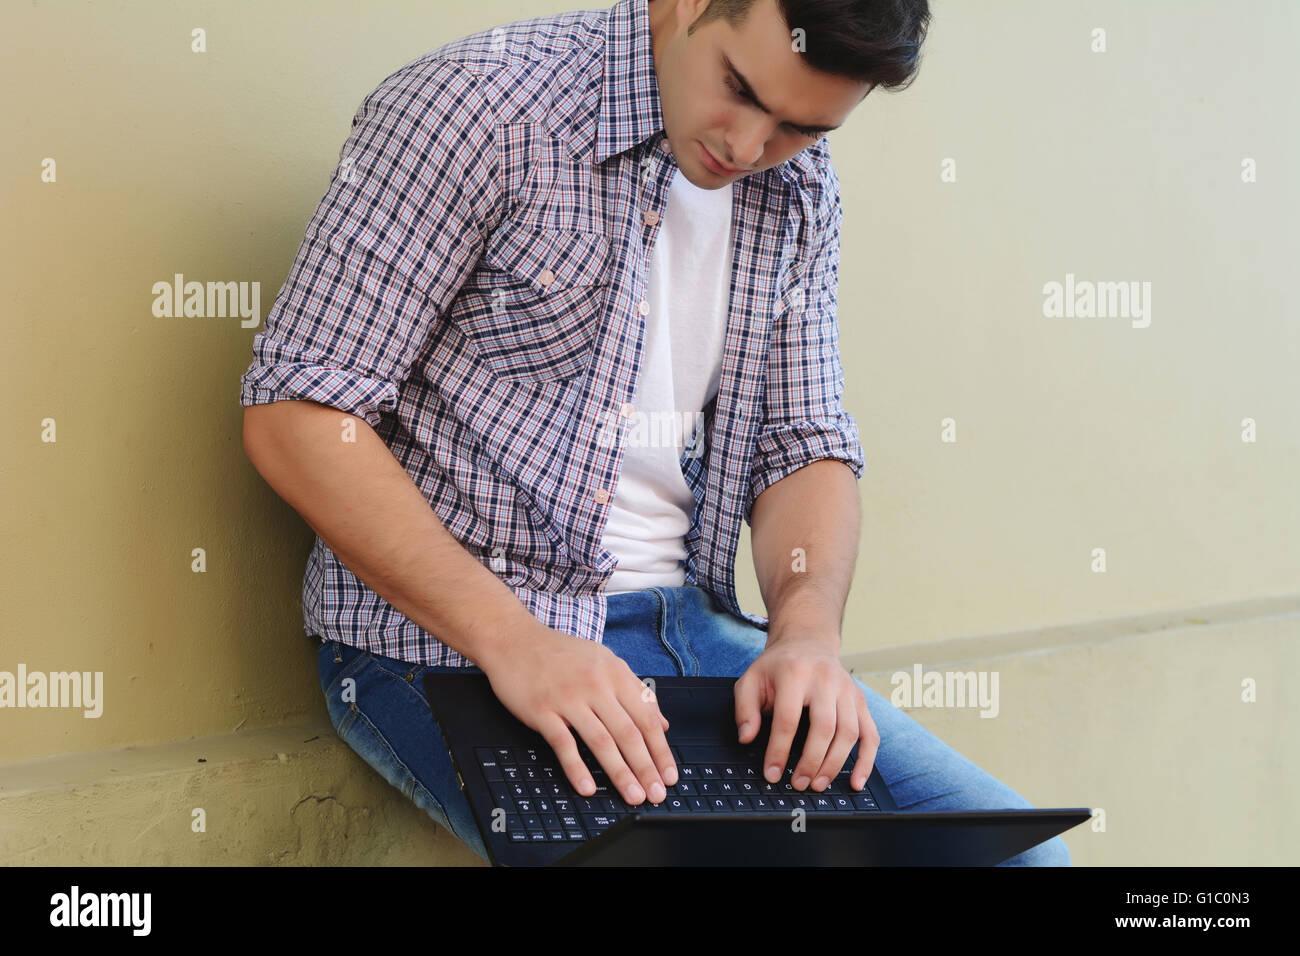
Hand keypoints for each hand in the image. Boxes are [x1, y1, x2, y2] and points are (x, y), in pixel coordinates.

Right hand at [479, 622, 677, 805]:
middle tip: (656, 794)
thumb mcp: (604, 662)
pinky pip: (563, 744)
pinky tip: (588, 788)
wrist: (514, 640)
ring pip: (601, 741)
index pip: (646, 717)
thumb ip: (635, 690)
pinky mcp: (542, 710)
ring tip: (632, 795)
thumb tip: (662, 722)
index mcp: (614, 673)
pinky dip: (577, 768)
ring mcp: (568, 698)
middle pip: (628, 733)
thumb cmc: (561, 654)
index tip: (670, 774)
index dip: (661, 750)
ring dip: (620, 773)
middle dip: (646, 768)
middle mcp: (596, 685)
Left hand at [733, 634, 878, 792]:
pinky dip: (866, 761)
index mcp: (795, 673)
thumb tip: (746, 738)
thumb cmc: (778, 666)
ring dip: (834, 764)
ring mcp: (847, 690)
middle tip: (798, 784)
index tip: (772, 773)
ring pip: (849, 732)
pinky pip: (870, 733)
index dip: (779, 750)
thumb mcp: (751, 679)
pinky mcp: (860, 701)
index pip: (788, 718)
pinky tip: (855, 781)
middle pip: (824, 727)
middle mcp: (825, 680)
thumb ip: (745, 708)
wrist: (807, 642)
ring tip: (817, 785)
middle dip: (811, 761)